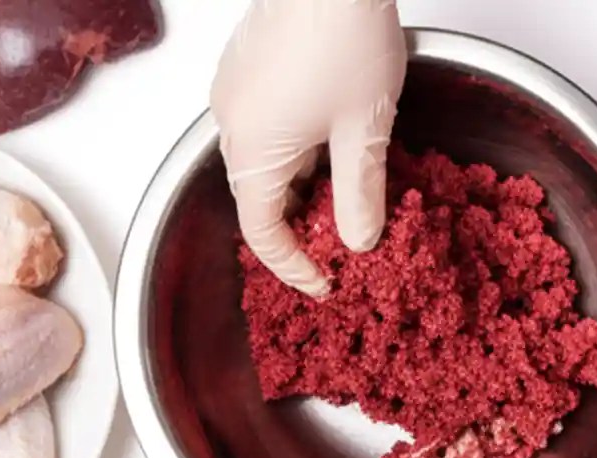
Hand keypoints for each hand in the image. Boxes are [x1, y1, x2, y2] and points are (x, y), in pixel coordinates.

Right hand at [211, 0, 406, 295]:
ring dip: (301, 188)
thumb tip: (359, 241)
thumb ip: (359, 192)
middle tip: (343, 244)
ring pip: (263, 162)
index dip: (293, 266)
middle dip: (301, 228)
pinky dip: (295, 152)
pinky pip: (264, 128)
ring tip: (348, 197)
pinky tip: (336, 145)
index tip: (324, 282)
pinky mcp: (247, 70)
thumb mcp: (365, 129)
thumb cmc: (345, 36)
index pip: (262, 232)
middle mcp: (231, 124)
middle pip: (258, 198)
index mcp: (254, 151)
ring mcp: (234, 93)